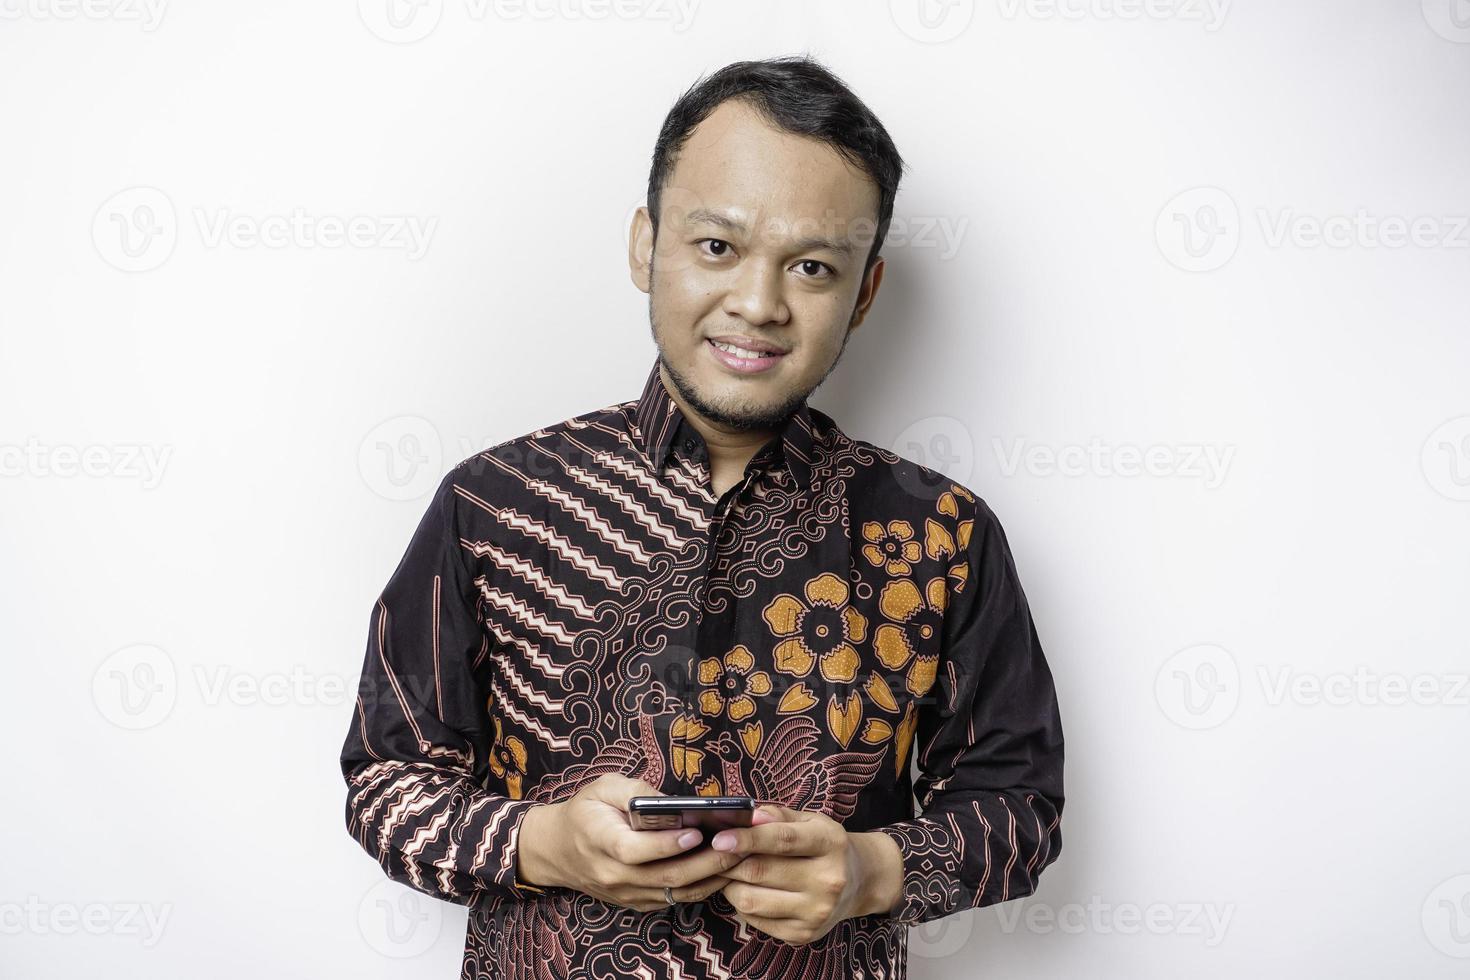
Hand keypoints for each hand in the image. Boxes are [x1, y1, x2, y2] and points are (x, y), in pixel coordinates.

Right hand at [516, 775, 744, 910]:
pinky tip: (724, 870)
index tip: (697, 831)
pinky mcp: (637, 903)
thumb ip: (637, 791)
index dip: (667, 844)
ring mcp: (626, 894)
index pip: (635, 850)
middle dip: (706, 862)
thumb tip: (676, 803)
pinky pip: (674, 899)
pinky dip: (701, 887)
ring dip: (711, 877)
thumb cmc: (585, 811)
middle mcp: (613, 874)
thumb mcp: (604, 787)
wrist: (557, 850)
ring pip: (674, 892)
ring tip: (741, 856)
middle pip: (664, 875)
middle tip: (738, 844)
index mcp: (600, 841)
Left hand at [710, 804, 899, 944]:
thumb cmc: (825, 845)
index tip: (718, 839)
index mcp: (829, 843)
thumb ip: (778, 815)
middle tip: (715, 854)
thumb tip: (748, 816)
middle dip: (728, 862)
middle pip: (760, 871)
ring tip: (734, 872)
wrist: (860, 882)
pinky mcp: (803, 935)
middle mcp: (828, 880)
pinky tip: (751, 891)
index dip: (746, 839)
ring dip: (731, 885)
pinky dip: (743, 904)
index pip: (782, 840)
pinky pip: (755, 921)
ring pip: (751, 900)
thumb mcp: (811, 820)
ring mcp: (816, 912)